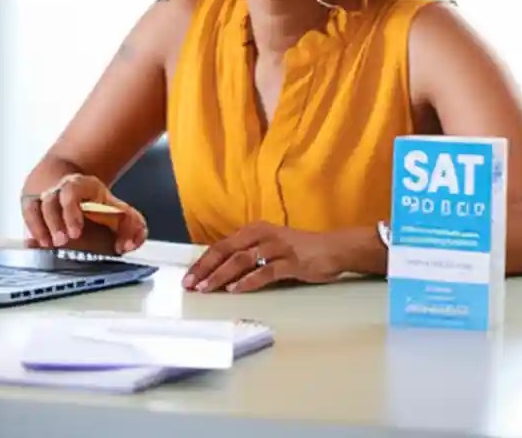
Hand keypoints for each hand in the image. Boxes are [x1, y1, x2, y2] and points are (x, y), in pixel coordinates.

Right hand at [21, 174, 147, 253]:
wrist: (80, 193)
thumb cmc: (102, 210)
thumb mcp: (123, 215)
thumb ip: (134, 229)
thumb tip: (127, 243)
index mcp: (85, 186)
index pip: (73, 190)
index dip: (71, 211)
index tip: (75, 232)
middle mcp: (62, 188)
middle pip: (52, 198)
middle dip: (55, 221)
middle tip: (62, 241)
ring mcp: (46, 196)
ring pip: (36, 205)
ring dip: (39, 226)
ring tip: (47, 245)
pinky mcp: (34, 205)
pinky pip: (28, 213)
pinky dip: (31, 228)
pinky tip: (35, 244)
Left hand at [182, 222, 347, 292]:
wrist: (334, 249)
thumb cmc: (298, 250)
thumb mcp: (268, 247)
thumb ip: (247, 255)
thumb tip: (219, 272)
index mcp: (253, 230)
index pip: (220, 246)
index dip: (202, 262)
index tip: (188, 277)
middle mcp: (262, 235)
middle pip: (226, 251)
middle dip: (206, 268)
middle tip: (191, 284)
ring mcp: (277, 247)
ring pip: (241, 260)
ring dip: (221, 275)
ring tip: (207, 288)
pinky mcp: (291, 261)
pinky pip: (265, 271)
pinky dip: (248, 281)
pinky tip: (236, 289)